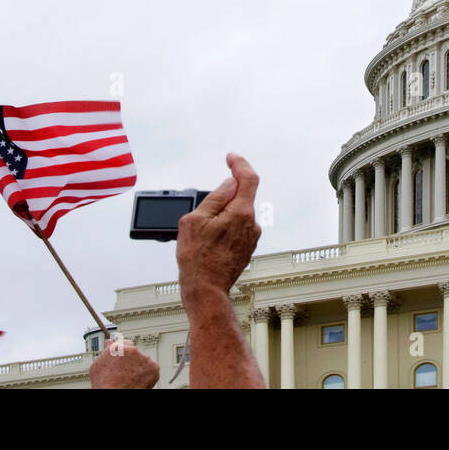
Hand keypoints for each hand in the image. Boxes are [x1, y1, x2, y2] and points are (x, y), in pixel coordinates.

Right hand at [89, 339, 158, 388]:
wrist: (114, 394)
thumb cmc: (104, 384)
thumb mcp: (97, 366)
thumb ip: (106, 351)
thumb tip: (109, 343)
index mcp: (120, 347)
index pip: (125, 343)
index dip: (124, 353)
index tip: (124, 358)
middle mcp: (134, 350)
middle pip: (135, 353)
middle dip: (132, 361)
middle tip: (125, 372)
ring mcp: (145, 359)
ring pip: (143, 361)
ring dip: (139, 368)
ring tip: (131, 378)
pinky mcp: (154, 368)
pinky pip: (151, 370)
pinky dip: (147, 375)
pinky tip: (138, 381)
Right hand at [177, 153, 260, 305]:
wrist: (206, 291)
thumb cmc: (197, 259)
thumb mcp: (196, 220)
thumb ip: (215, 198)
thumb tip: (230, 183)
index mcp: (241, 212)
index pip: (248, 178)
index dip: (239, 164)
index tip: (230, 158)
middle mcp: (252, 224)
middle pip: (241, 196)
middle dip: (224, 195)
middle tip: (203, 211)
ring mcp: (251, 238)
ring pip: (237, 214)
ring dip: (223, 214)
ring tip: (203, 233)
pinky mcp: (247, 248)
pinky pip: (237, 228)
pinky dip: (225, 226)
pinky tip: (209, 241)